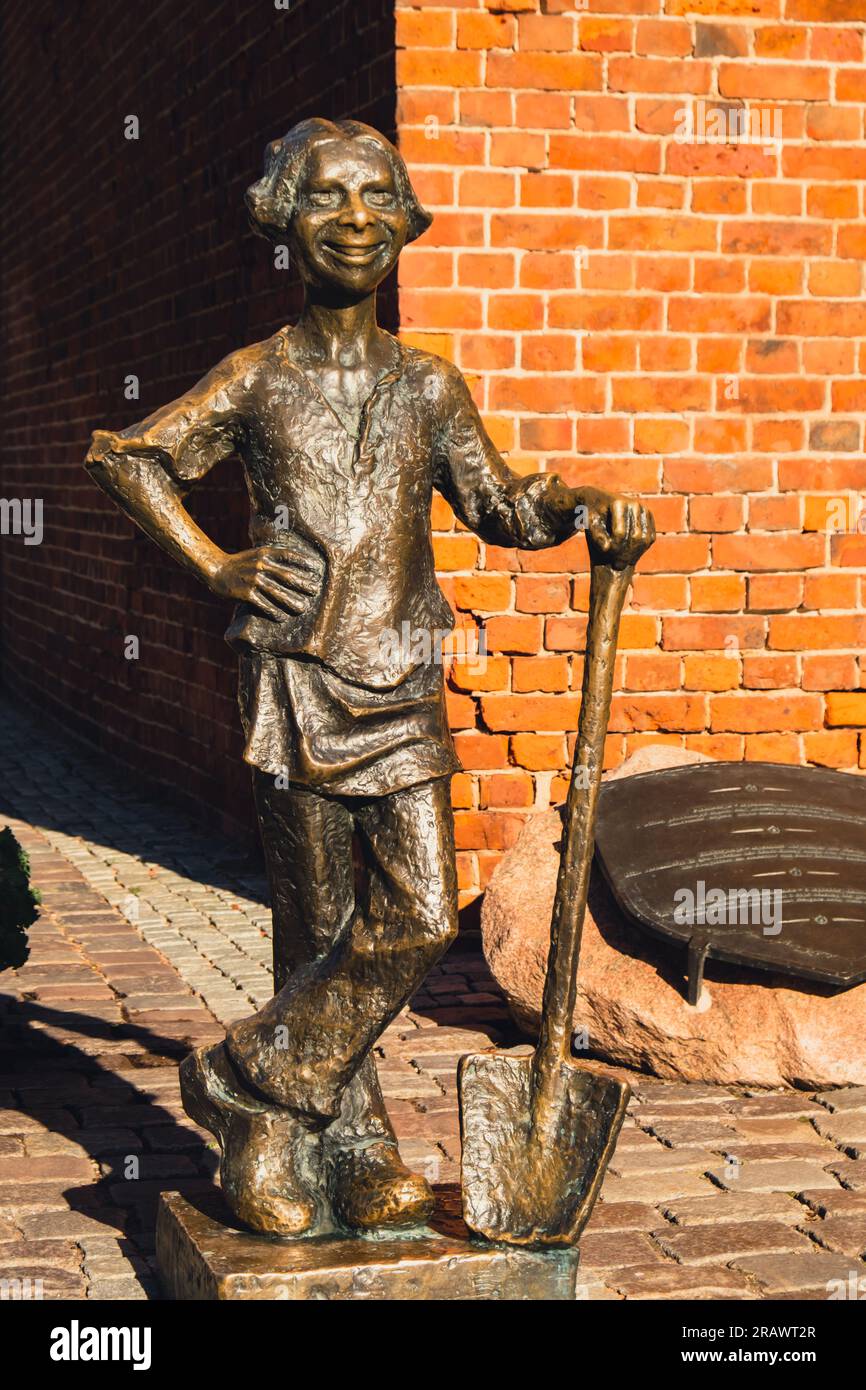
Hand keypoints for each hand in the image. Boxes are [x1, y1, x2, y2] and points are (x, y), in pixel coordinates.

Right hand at [207, 545, 323, 620]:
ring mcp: (253, 580)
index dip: (304, 562)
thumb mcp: (256, 554)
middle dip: (303, 584)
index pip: (289, 555)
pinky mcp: (245, 594)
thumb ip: (273, 558)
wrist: (216, 569)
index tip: (317, 568)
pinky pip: (263, 604)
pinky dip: (273, 611)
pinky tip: (282, 617)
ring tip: (303, 608)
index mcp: (264, 553)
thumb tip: (296, 568)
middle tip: (315, 591)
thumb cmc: (240, 563)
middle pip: (287, 576)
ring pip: (277, 592)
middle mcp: (260, 565)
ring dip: (291, 601)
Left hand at [583, 492, 654, 569]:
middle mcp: (634, 505)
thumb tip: (606, 548)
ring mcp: (644, 510)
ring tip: (622, 562)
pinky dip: (642, 548)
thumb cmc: (592, 513)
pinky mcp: (649, 517)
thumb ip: (596, 535)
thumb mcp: (589, 524)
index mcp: (619, 504)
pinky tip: (630, 556)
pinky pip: (650, 537)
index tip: (607, 559)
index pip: (620, 534)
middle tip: (617, 565)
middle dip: (626, 554)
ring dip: (635, 554)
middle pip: (635, 537)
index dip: (613, 549)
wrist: (599, 499)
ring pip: (644, 539)